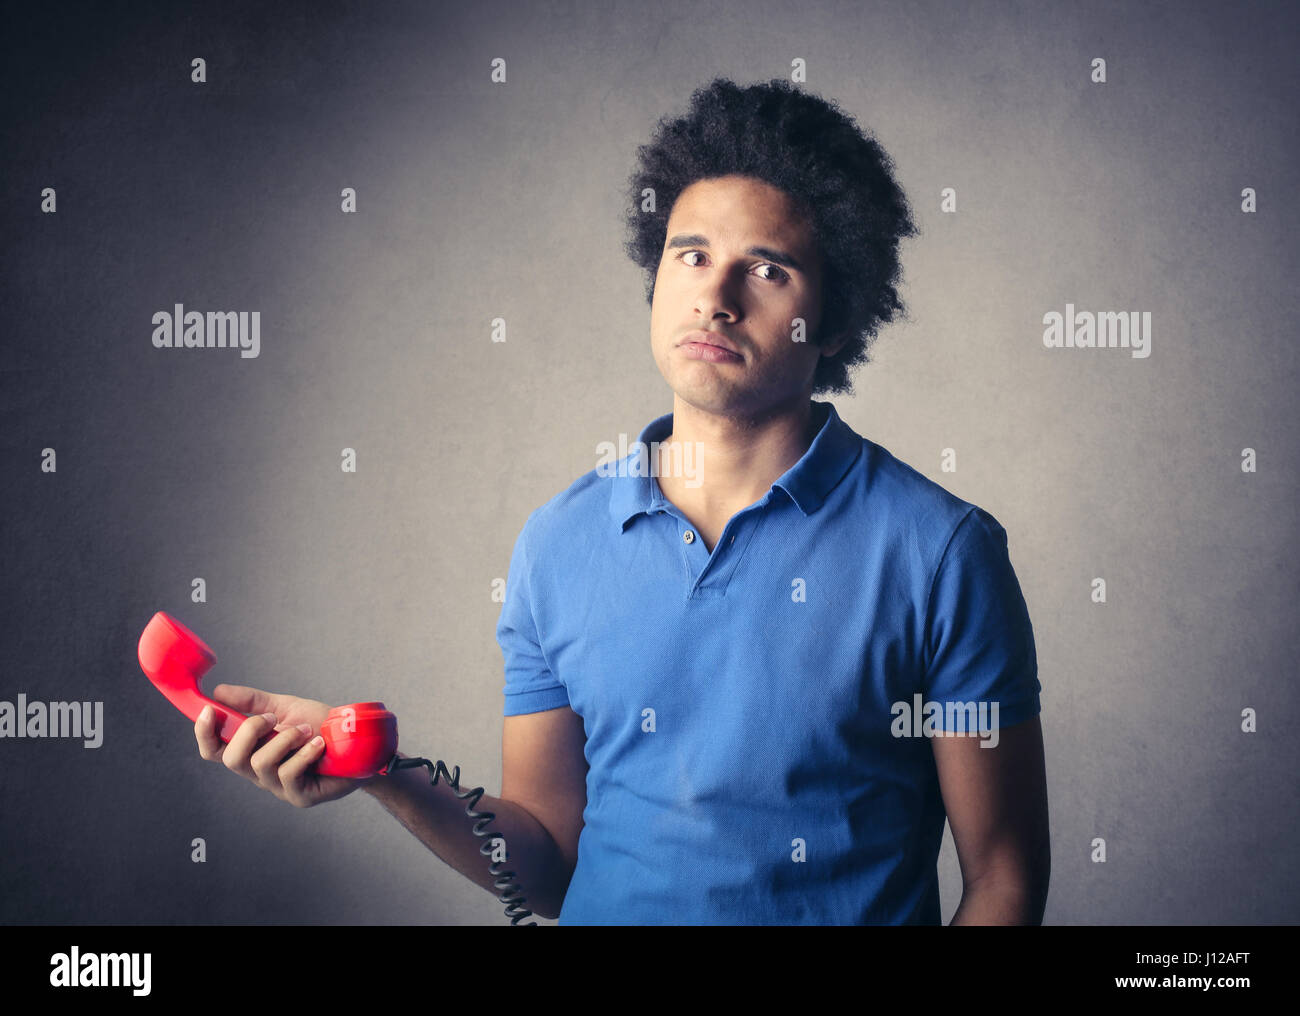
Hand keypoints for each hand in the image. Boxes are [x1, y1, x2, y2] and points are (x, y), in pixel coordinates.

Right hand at [194, 683, 375, 806]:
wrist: (360, 744)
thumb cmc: (322, 727)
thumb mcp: (286, 708)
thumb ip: (253, 702)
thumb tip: (218, 692)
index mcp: (251, 750)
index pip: (214, 749)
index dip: (204, 733)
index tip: (208, 709)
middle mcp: (259, 772)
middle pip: (231, 759)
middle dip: (251, 731)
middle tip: (276, 719)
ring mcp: (279, 787)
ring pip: (261, 764)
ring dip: (286, 739)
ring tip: (307, 731)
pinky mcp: (300, 796)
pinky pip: (288, 775)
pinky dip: (303, 753)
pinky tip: (319, 745)